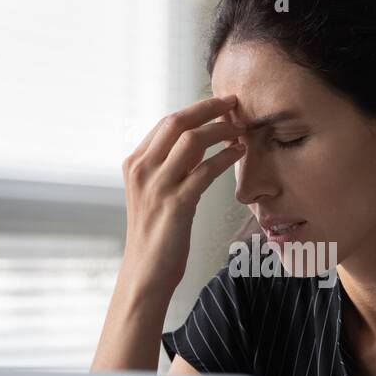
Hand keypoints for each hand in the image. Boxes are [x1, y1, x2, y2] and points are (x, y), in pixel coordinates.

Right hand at [119, 95, 245, 297]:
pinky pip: (206, 171)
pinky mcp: (176, 204)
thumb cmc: (155, 234)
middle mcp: (142, 170)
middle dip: (209, 108)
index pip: (167, 122)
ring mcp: (157, 186)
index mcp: (135, 163)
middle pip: (177, 122)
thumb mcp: (155, 192)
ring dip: (221, 130)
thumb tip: (197, 140)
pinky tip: (239, 153)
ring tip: (241, 129)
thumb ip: (171, 165)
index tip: (219, 104)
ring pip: (192, 140)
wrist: (145, 272)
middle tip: (234, 103)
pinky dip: (226, 157)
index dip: (196, 109)